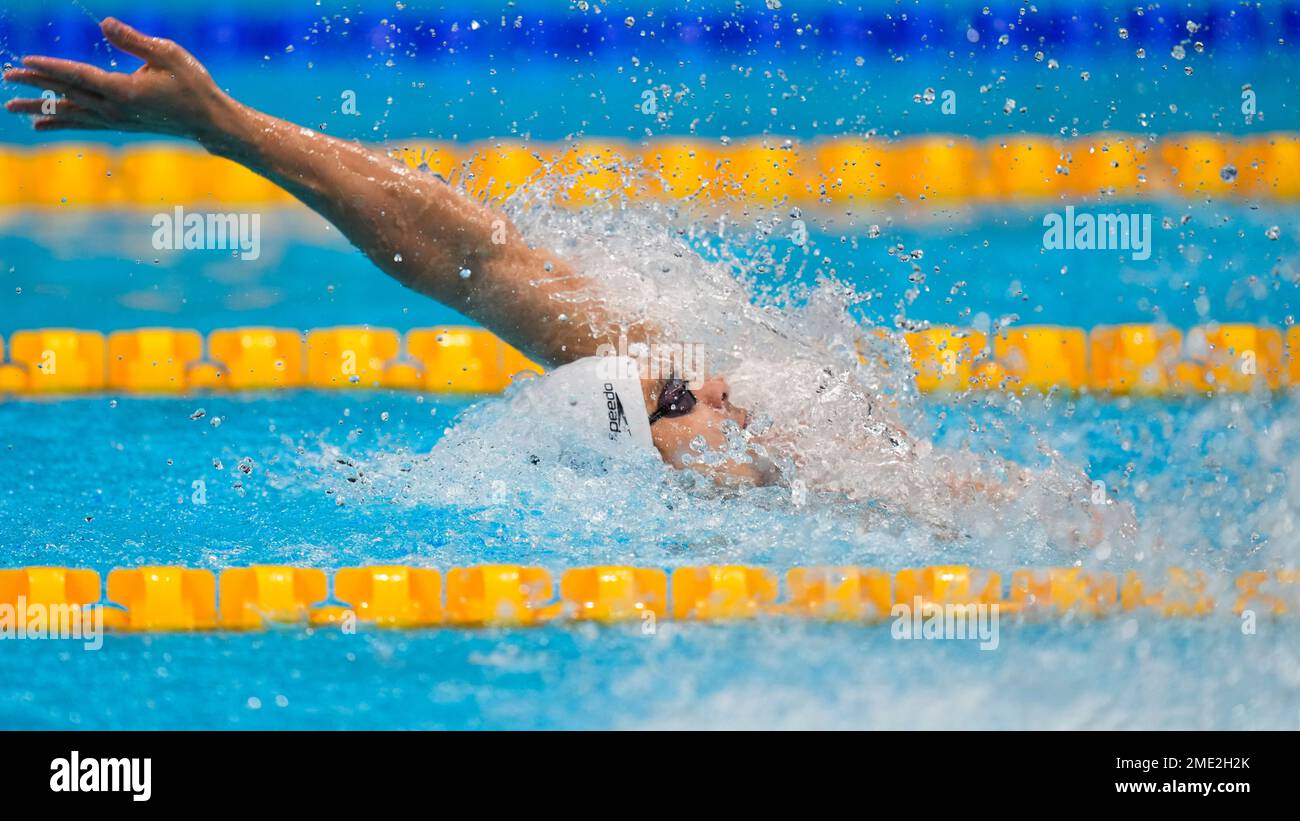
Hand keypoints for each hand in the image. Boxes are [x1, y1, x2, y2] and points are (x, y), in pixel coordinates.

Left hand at [3, 17, 230, 139]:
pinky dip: (59, 122)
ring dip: (39, 108)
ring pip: (70, 113)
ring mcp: (116, 120)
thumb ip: (134, 40)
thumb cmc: (194, 84)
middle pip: (68, 94)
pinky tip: (39, 123)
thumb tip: (104, 23)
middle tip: (7, 77)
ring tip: (11, 107)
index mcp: (125, 91)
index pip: (80, 77)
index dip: (51, 68)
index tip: (25, 62)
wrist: (210, 121)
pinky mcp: (120, 124)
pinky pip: (82, 124)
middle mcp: (116, 110)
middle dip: (35, 85)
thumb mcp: (169, 54)